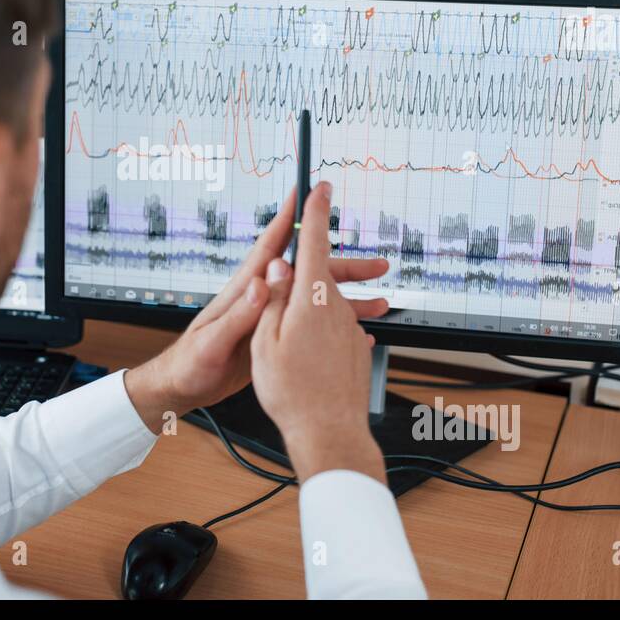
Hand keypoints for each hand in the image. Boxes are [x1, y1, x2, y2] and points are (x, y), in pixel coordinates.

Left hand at [124, 187, 389, 434]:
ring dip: (346, 298)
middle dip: (342, 266)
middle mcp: (261, 298)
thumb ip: (238, 314)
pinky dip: (335, 325)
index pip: (271, 246)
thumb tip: (261, 283)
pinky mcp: (273, 335)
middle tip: (376, 265)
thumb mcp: (213, 341)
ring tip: (379, 302)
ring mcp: (270, 316)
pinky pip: (311, 323)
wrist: (184, 387)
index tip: (308, 193)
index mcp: (245, 291)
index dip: (289, 218)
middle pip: (308, 273)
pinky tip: (356, 331)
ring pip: (314, 299)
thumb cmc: (191, 363)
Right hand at [249, 181, 385, 482]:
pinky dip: (322, 335)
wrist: (328, 434)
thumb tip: (279, 268)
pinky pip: (337, 330)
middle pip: (323, 274)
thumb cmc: (290, 393)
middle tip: (309, 252)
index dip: (317, 211)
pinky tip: (310, 356)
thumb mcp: (264, 343)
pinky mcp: (355, 349)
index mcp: (309, 301)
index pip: (315, 243)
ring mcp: (349, 330)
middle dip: (316, 261)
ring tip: (293, 339)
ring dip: (314, 308)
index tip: (321, 186)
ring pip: (329, 304)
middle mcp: (334, 309)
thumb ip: (272, 302)